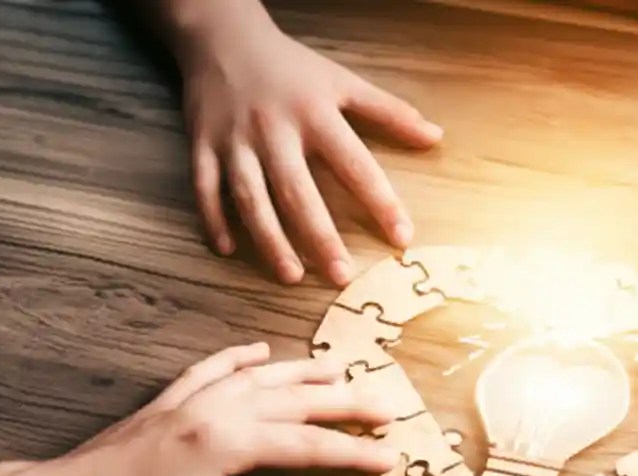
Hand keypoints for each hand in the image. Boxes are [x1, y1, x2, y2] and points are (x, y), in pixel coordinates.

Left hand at [38, 343, 396, 475]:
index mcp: (226, 445)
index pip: (307, 446)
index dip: (353, 452)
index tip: (390, 457)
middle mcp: (213, 412)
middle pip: (293, 400)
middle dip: (343, 404)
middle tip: (385, 406)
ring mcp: (188, 401)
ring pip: (257, 376)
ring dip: (302, 373)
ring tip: (339, 372)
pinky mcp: (166, 403)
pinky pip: (211, 368)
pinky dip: (238, 357)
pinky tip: (258, 351)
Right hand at [174, 1, 441, 285]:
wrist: (223, 37)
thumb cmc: (291, 68)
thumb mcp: (343, 82)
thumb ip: (390, 112)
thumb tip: (435, 136)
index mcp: (315, 115)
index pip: (355, 164)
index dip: (380, 201)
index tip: (401, 237)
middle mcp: (274, 131)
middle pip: (298, 191)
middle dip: (319, 236)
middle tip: (340, 275)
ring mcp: (235, 141)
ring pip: (251, 197)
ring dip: (269, 239)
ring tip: (291, 275)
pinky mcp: (201, 145)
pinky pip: (205, 189)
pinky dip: (214, 219)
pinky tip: (228, 249)